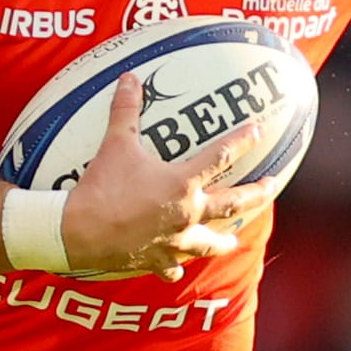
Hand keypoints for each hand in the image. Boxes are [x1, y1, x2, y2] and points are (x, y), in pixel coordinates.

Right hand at [57, 75, 275, 275]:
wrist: (79, 231)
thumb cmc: (101, 186)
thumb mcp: (115, 144)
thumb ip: (126, 111)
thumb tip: (129, 79)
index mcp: (182, 183)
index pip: (220, 156)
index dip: (241, 141)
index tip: (258, 132)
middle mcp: (187, 213)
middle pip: (232, 203)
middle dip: (256, 194)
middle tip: (271, 186)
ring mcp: (175, 241)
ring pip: (210, 244)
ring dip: (223, 241)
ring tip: (233, 240)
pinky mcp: (157, 261)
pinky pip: (171, 268)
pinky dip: (175, 269)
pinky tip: (177, 271)